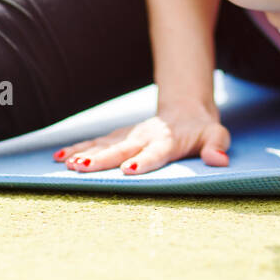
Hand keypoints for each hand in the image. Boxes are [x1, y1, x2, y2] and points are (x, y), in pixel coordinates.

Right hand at [51, 99, 229, 174]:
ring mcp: (129, 135)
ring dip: (84, 153)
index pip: (156, 152)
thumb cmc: (202, 130)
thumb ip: (216, 147)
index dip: (143, 160)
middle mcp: (144, 136)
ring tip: (65, 163)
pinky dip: (78, 148)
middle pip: (121, 149)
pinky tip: (59, 158)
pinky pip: (96, 142)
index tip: (128, 169)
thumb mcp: (216, 135)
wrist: (186, 110)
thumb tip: (220, 161)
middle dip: (101, 158)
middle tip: (81, 167)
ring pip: (103, 144)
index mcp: (168, 140)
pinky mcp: (120, 137)